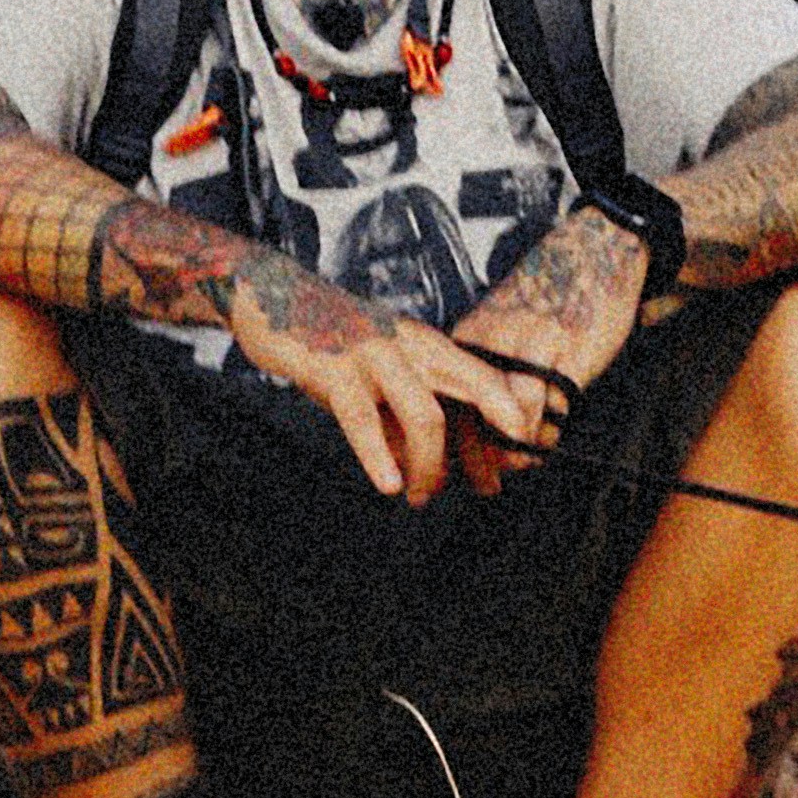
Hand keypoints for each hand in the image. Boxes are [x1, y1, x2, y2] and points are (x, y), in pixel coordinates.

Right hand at [221, 255, 551, 502]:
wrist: (277, 300)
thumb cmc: (334, 343)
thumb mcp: (380, 375)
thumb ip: (403, 416)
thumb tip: (425, 470)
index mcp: (426, 343)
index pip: (482, 375)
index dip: (506, 411)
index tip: (521, 447)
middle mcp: (410, 345)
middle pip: (471, 386)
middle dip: (490, 436)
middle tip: (492, 484)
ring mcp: (375, 354)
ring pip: (423, 414)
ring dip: (428, 465)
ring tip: (422, 496)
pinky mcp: (336, 369)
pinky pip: (363, 419)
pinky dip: (377, 456)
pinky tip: (387, 484)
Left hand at [447, 205, 660, 489]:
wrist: (595, 249)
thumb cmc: (551, 289)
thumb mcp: (502, 323)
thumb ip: (486, 366)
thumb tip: (473, 420)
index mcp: (471, 337)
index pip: (445, 405)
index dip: (447, 446)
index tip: (453, 470)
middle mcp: (494, 346)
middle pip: (473, 422)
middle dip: (479, 463)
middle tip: (487, 485)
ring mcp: (532, 353)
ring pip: (513, 426)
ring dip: (518, 454)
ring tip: (524, 463)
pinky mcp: (570, 358)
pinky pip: (553, 414)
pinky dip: (550, 436)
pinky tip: (550, 439)